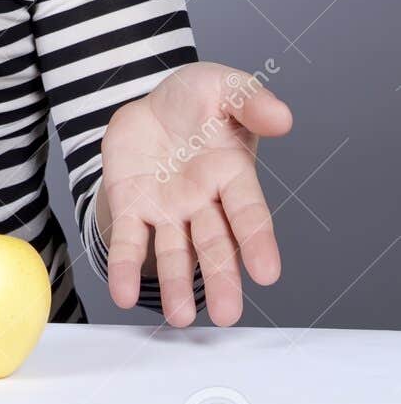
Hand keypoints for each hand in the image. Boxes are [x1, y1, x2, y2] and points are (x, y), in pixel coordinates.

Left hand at [98, 61, 292, 327]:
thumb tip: (282, 117)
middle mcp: (203, 202)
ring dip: (176, 284)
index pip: (248, 212)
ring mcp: (169, 209)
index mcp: (231, 174)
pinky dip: (125, 267)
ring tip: (179, 318)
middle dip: (222, 278)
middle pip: (216, 244)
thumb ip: (250, 100)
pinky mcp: (135, 208)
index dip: (258, 241)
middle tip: (227, 315)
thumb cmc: (197, 100)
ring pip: (175, 252)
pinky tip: (122, 295)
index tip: (268, 273)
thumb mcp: (223, 85)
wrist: (152, 105)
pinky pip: (130, 241)